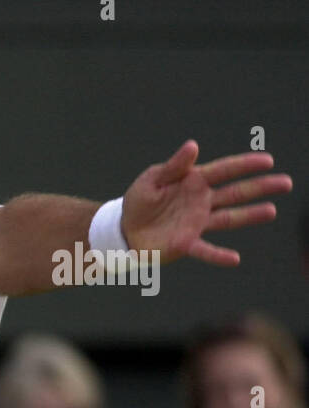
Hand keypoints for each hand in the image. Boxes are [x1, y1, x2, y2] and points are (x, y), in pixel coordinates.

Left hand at [121, 140, 292, 265]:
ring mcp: (196, 223)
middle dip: (260, 187)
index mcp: (194, 181)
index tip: (268, 161)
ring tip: (271, 211)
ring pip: (228, 218)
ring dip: (250, 215)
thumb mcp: (152, 179)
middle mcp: (201, 202)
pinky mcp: (186, 243)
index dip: (245, 165)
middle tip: (286, 182)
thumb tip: (193, 146)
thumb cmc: (140, 200)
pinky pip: (205, 250)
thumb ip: (174, 166)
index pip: (224, 170)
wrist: (124, 228)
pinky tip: (235, 259)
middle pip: (235, 193)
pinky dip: (219, 256)